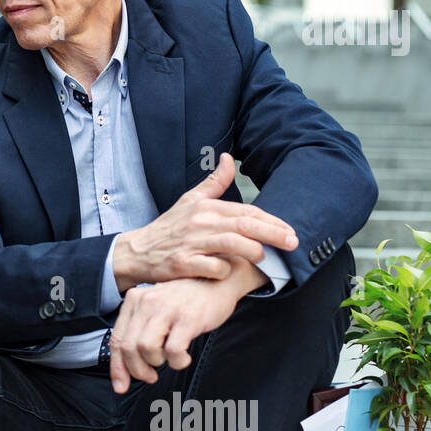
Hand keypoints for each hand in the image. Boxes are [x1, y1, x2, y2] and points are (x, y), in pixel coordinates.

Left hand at [108, 259, 267, 393]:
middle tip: (150, 376)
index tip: (121, 386)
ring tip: (169, 359)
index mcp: (135, 300)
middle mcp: (147, 302)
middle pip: (129, 347)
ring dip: (157, 363)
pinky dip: (177, 361)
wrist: (219, 279)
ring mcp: (168, 309)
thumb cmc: (187, 299)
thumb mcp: (156, 308)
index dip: (117, 368)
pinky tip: (183, 357)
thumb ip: (140, 330)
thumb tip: (126, 366)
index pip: (117, 339)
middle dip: (137, 370)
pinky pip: (174, 350)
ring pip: (146, 349)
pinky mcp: (189, 318)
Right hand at [112, 153, 296, 291]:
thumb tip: (229, 158)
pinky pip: (214, 267)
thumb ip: (214, 182)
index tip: (289, 230)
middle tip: (292, 243)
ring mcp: (191, 242)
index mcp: (205, 207)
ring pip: (233, 243)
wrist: (137, 251)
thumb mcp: (190, 200)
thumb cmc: (168, 228)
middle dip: (273, 234)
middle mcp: (200, 222)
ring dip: (254, 251)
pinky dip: (226, 270)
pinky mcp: (183, 263)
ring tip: (265, 258)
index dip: (272, 221)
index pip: (247, 211)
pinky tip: (231, 272)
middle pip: (245, 224)